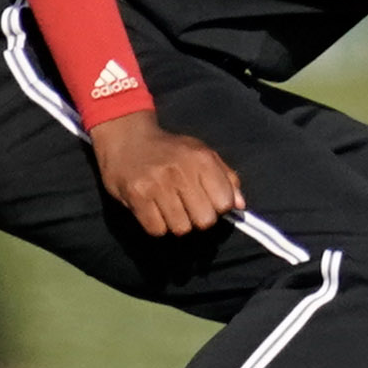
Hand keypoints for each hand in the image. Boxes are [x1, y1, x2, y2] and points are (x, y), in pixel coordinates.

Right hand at [92, 110, 241, 236]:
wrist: (127, 138)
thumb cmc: (170, 149)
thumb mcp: (202, 153)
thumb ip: (226, 178)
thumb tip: (240, 205)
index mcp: (202, 160)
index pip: (224, 203)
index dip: (219, 207)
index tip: (209, 202)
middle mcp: (181, 172)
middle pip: (204, 221)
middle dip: (199, 218)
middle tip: (188, 207)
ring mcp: (157, 185)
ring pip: (181, 228)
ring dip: (177, 223)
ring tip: (170, 207)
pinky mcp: (136, 196)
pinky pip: (157, 229)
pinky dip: (157, 226)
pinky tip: (155, 210)